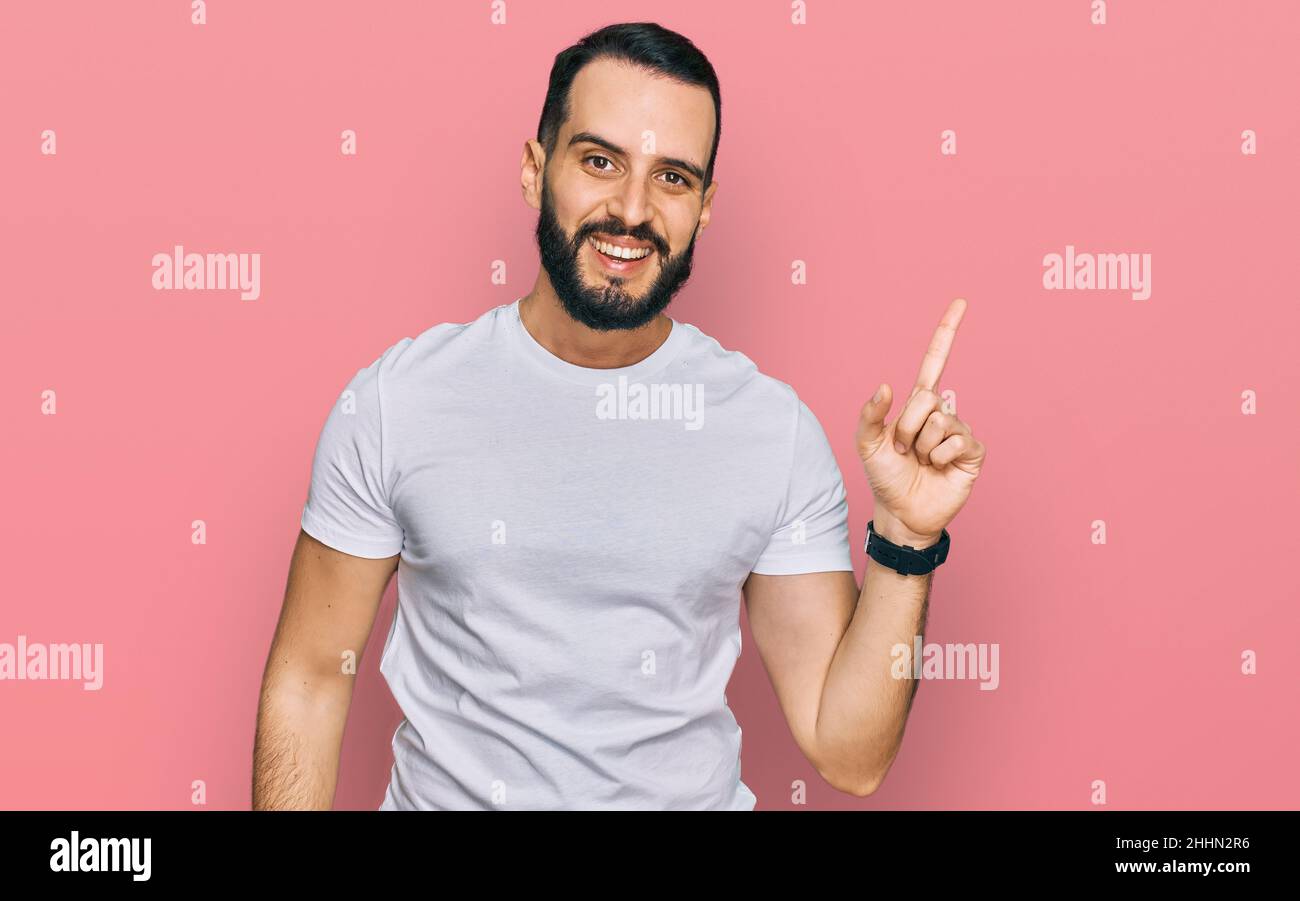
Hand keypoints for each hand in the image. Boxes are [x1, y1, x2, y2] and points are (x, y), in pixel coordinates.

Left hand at [855, 297, 985, 547]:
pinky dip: (941, 456)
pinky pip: (957, 440)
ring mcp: (958, 431)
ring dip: (923, 446)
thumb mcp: (866, 444)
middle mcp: (941, 413)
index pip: (935, 361)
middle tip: (904, 450)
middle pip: (926, 398)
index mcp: (916, 405)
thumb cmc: (884, 477)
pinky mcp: (972, 452)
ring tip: (920, 461)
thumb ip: (869, 413)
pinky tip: (938, 469)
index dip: (947, 332)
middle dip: (907, 427)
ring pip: (940, 422)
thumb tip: (885, 385)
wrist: (901, 512)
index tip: (961, 302)